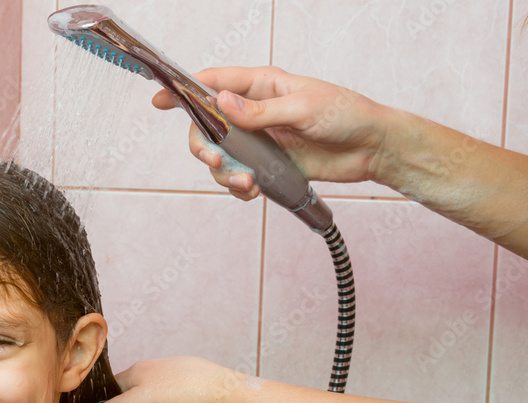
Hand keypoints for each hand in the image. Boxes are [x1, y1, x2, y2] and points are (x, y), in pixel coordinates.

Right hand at [152, 66, 388, 199]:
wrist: (372, 148)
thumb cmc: (347, 114)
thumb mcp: (303, 107)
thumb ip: (261, 110)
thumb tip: (222, 104)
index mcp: (261, 85)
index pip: (214, 83)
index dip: (183, 90)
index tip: (160, 99)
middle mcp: (253, 112)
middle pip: (207, 126)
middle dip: (204, 146)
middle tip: (215, 161)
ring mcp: (258, 140)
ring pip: (220, 156)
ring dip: (224, 173)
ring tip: (246, 182)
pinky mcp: (267, 165)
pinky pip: (238, 177)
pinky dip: (239, 187)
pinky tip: (253, 190)